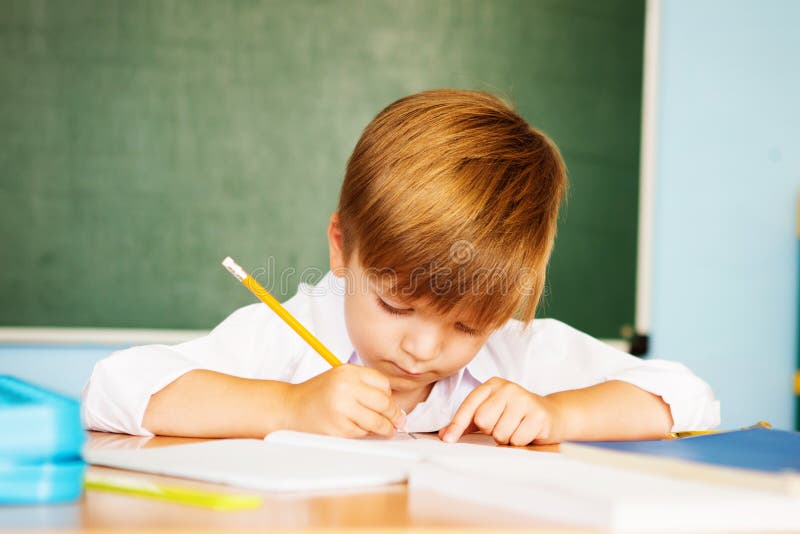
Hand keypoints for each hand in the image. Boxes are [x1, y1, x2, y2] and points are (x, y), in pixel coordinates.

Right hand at [284, 364, 405, 437]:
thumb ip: (365, 386)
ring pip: (377, 421)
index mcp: (348, 372)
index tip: (392, 405)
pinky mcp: (338, 427)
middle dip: (393, 414)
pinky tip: (363, 430)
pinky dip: (366, 434)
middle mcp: (346, 387)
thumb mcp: (341, 378)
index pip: (383, 384)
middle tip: (397, 421)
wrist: (290, 407)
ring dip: (386, 428)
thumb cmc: (317, 394)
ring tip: (387, 430)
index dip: (390, 396)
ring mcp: (342, 408)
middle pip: (384, 402)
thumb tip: (395, 405)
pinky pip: (363, 432)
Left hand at [439, 377, 563, 445]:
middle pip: (483, 421)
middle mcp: (507, 388)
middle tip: (503, 425)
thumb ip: (468, 422)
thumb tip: (445, 434)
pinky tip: (527, 431)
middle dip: (491, 430)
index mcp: (492, 385)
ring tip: (516, 428)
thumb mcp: (492, 411)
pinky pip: (517, 439)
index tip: (447, 439)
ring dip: (506, 438)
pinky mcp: (538, 415)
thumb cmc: (516, 414)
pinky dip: (520, 441)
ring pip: (500, 433)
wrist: (552, 413)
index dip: (457, 425)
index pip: (469, 406)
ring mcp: (524, 400)